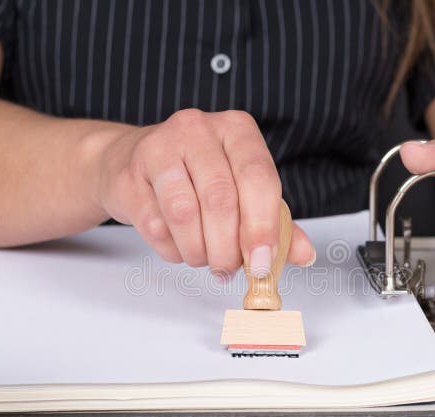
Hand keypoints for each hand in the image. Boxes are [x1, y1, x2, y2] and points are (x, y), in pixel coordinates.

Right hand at [96, 109, 314, 279]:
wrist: (131, 162)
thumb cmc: (197, 177)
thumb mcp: (244, 190)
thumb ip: (276, 221)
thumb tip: (305, 254)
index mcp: (237, 130)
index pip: (258, 177)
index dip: (262, 227)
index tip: (262, 263)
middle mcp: (198, 129)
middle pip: (220, 199)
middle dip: (228, 248)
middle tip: (229, 269)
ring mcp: (158, 148)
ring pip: (185, 214)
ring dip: (198, 252)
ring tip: (205, 260)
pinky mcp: (129, 175)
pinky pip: (155, 226)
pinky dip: (172, 249)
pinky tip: (179, 247)